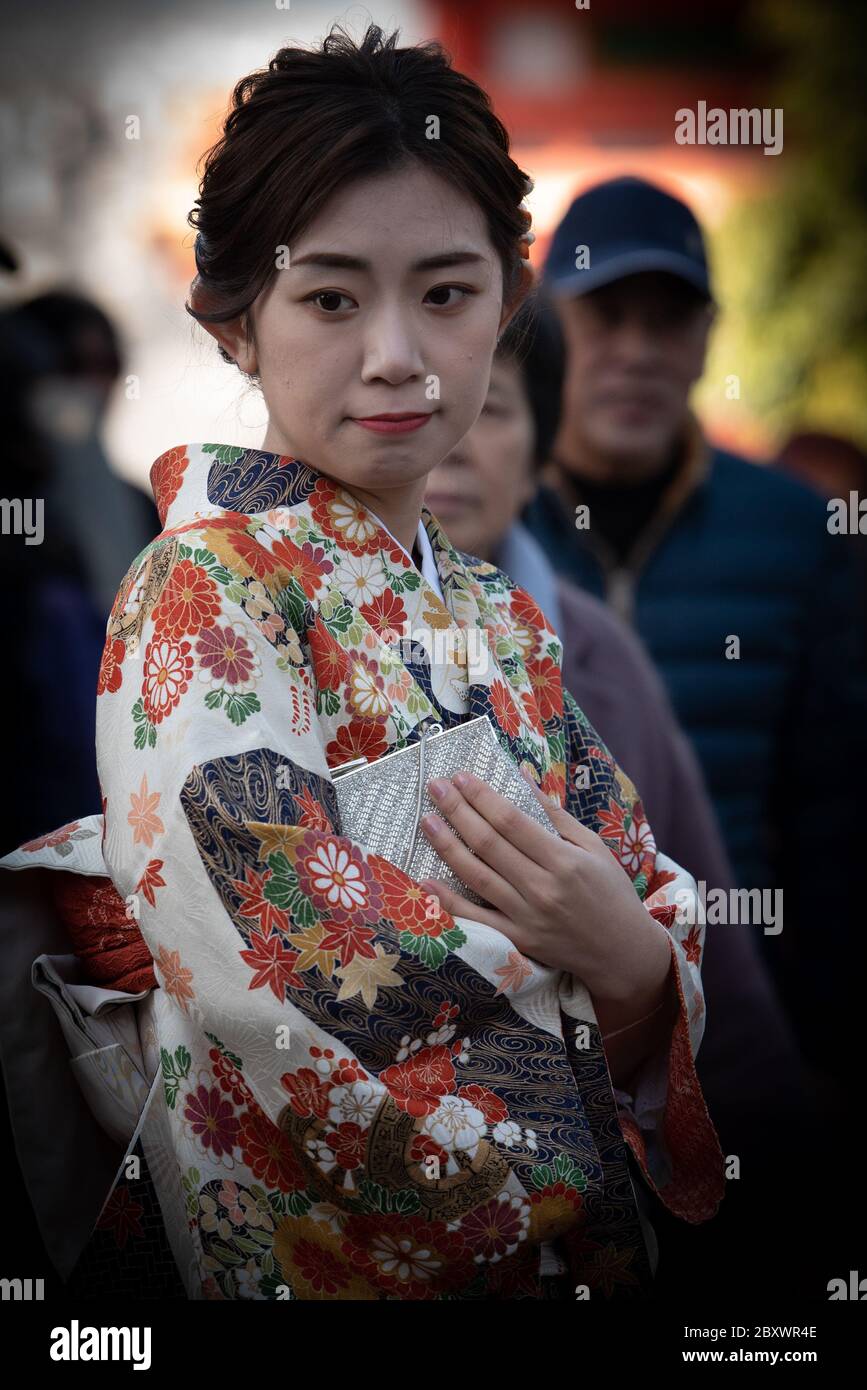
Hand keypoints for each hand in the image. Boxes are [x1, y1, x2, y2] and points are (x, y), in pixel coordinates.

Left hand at [417, 768, 670, 1003]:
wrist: (622, 951)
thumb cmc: (610, 892)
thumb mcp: (593, 847)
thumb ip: (555, 816)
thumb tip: (521, 779)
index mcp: (563, 861)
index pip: (511, 821)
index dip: (482, 797)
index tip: (460, 777)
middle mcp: (542, 888)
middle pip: (488, 844)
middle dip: (457, 811)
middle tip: (434, 787)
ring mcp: (527, 917)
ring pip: (476, 877)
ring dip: (447, 847)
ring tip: (427, 821)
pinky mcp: (518, 941)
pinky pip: (476, 920)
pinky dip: (448, 901)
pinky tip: (426, 881)